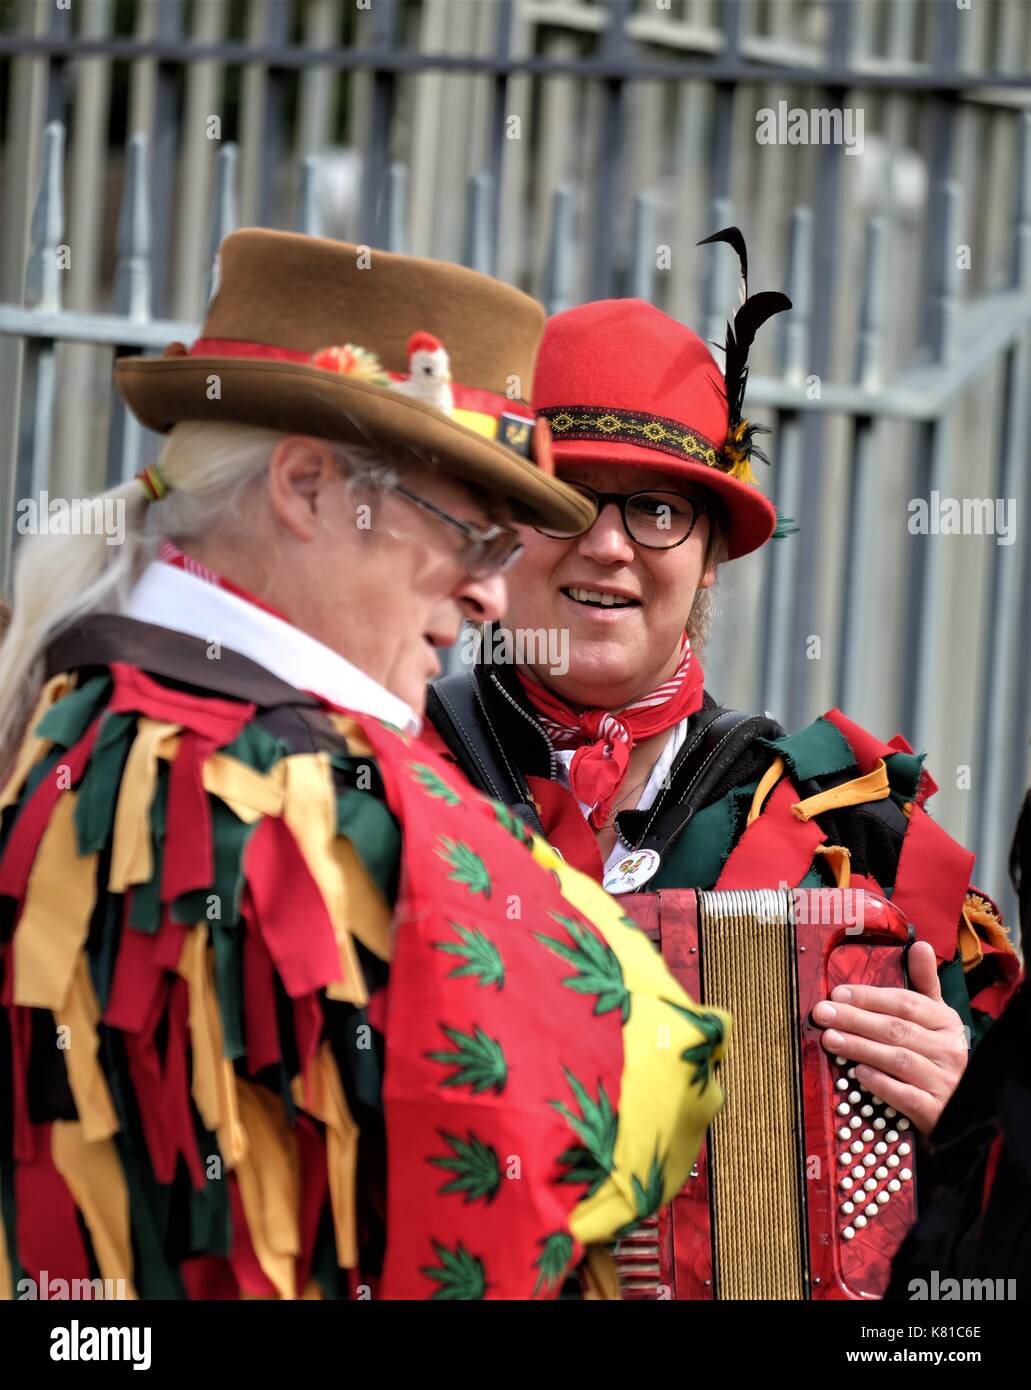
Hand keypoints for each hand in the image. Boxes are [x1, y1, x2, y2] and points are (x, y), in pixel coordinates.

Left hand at [811, 940, 968, 1136]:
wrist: (962, 1110)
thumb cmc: (938, 1057)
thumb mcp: (936, 1019)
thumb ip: (924, 984)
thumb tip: (920, 945)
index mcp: (947, 1023)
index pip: (906, 1004)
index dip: (870, 997)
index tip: (837, 993)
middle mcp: (950, 1050)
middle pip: (896, 1029)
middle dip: (855, 1019)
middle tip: (822, 1013)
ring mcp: (945, 1082)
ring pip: (898, 1059)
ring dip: (860, 1047)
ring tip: (830, 1039)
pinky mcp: (937, 1111)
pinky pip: (906, 1096)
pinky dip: (881, 1084)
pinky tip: (858, 1074)